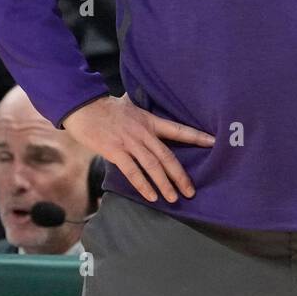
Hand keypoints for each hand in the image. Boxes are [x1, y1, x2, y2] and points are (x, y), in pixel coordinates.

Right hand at [62, 94, 214, 203]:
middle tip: (191, 191)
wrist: (83, 107)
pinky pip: (132, 171)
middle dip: (180, 175)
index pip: (178, 129)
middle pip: (167, 156)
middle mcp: (143, 133)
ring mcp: (129, 143)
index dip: (196, 136)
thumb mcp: (129, 103)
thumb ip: (141, 107)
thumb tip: (146, 97)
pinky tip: (152, 196)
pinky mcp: (115, 151)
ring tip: (174, 198)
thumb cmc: (105, 107)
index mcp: (149, 121)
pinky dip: (143, 184)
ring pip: (153, 166)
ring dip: (165, 184)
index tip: (213, 142)